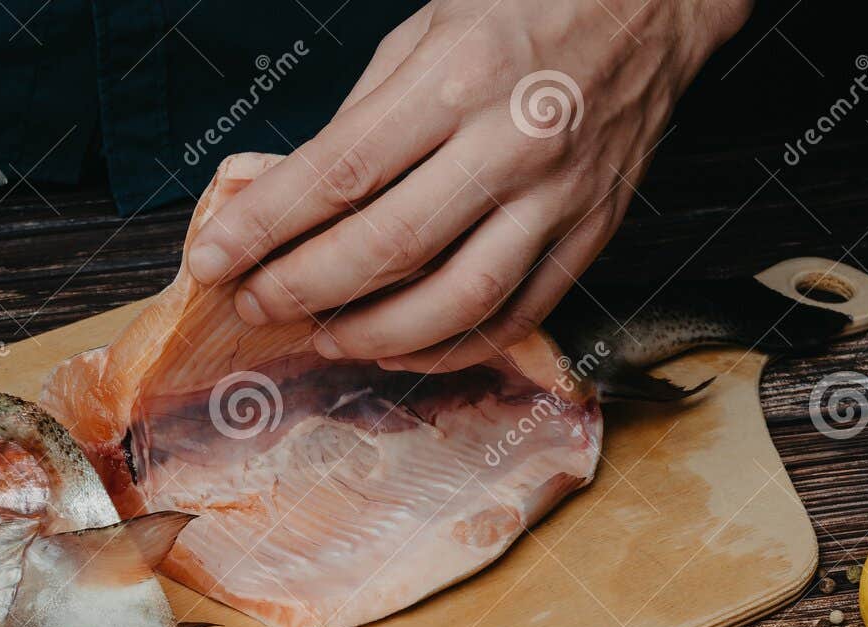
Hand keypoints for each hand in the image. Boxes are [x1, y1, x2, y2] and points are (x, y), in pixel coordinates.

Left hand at [187, 0, 753, 371]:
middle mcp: (512, 139)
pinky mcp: (593, 232)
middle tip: (255, 304)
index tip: (212, 260)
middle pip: (390, 246)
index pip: (339, 172)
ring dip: (374, 335)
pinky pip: (515, 316)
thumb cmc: (526, 6)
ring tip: (322, 337)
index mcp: (457, 76)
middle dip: (304, 288)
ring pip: (457, 300)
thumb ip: (361, 120)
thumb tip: (288, 199)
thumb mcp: (426, 31)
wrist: (655, 0)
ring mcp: (560, 194)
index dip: (266, 227)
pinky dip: (449, 349)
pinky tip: (398, 350)